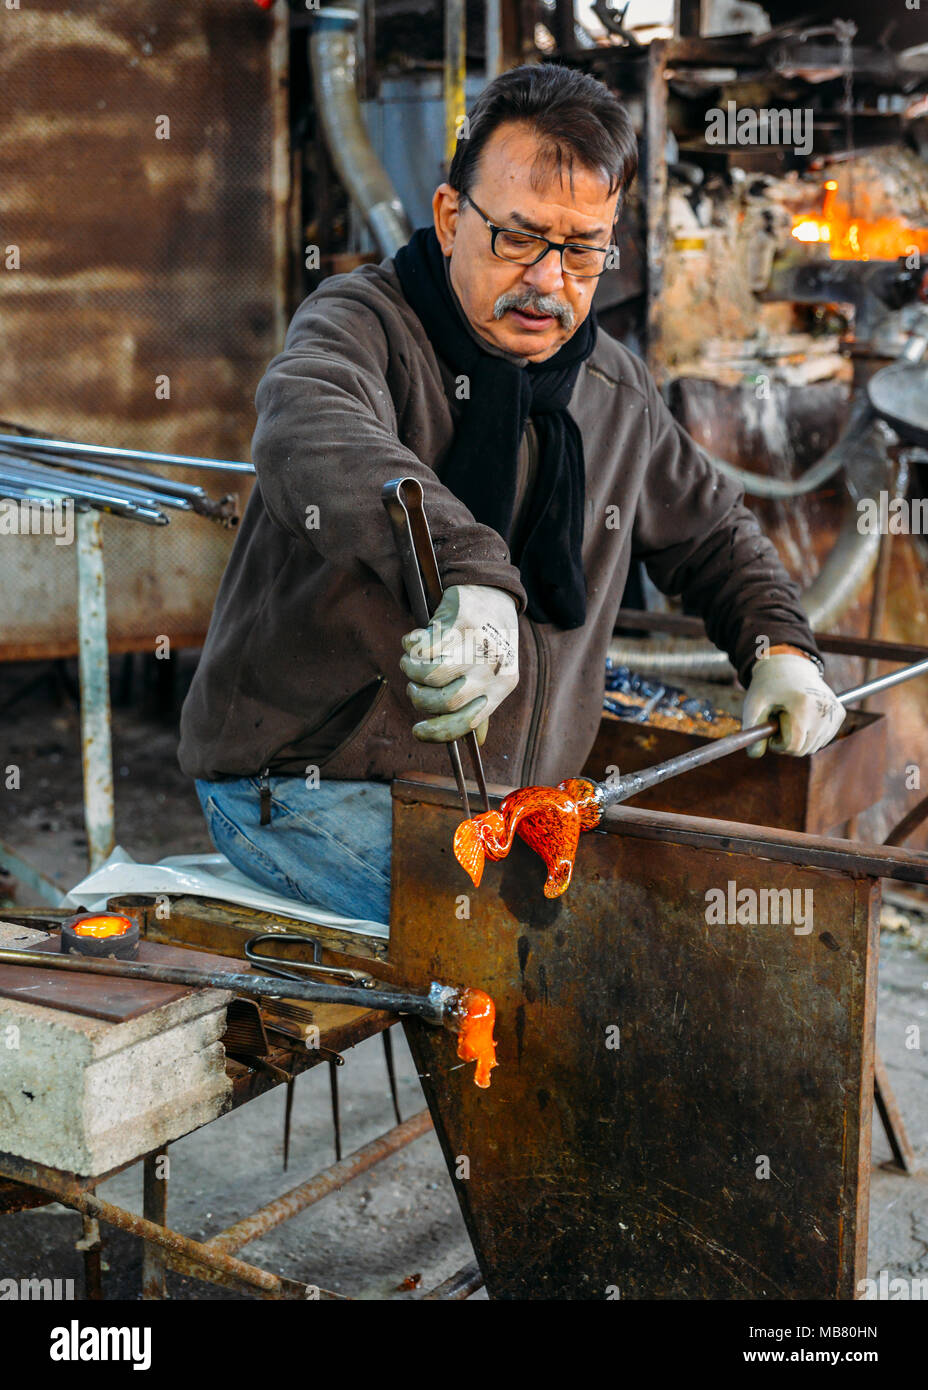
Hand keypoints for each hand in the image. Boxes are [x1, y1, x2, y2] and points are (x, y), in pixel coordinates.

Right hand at [399, 584, 518, 742]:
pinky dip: (410, 646)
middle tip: (414, 688)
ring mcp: (476, 645)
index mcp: (502, 686)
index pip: (469, 722)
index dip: (438, 732)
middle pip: (445, 701)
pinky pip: (423, 646)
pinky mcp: (458, 622)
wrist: (494, 593)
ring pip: (431, 674)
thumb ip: (483, 704)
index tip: (416, 731)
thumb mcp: (493, 673)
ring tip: (410, 664)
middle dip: (420, 698)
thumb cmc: (489, 640)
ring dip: (411, 671)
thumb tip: (479, 741)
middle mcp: (491, 668)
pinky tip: (412, 642)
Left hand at [742, 651, 844, 757]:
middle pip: (803, 749)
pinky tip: (802, 717)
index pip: (793, 745)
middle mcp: (824, 709)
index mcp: (803, 704)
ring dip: (798, 739)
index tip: (771, 731)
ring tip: (790, 716)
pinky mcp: (840, 714)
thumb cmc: (769, 686)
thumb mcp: (754, 705)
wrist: (791, 666)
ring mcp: (835, 712)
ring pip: (813, 747)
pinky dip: (810, 735)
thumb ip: (752, 729)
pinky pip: (822, 740)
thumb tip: (754, 755)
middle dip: (787, 742)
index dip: (777, 744)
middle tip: (778, 723)